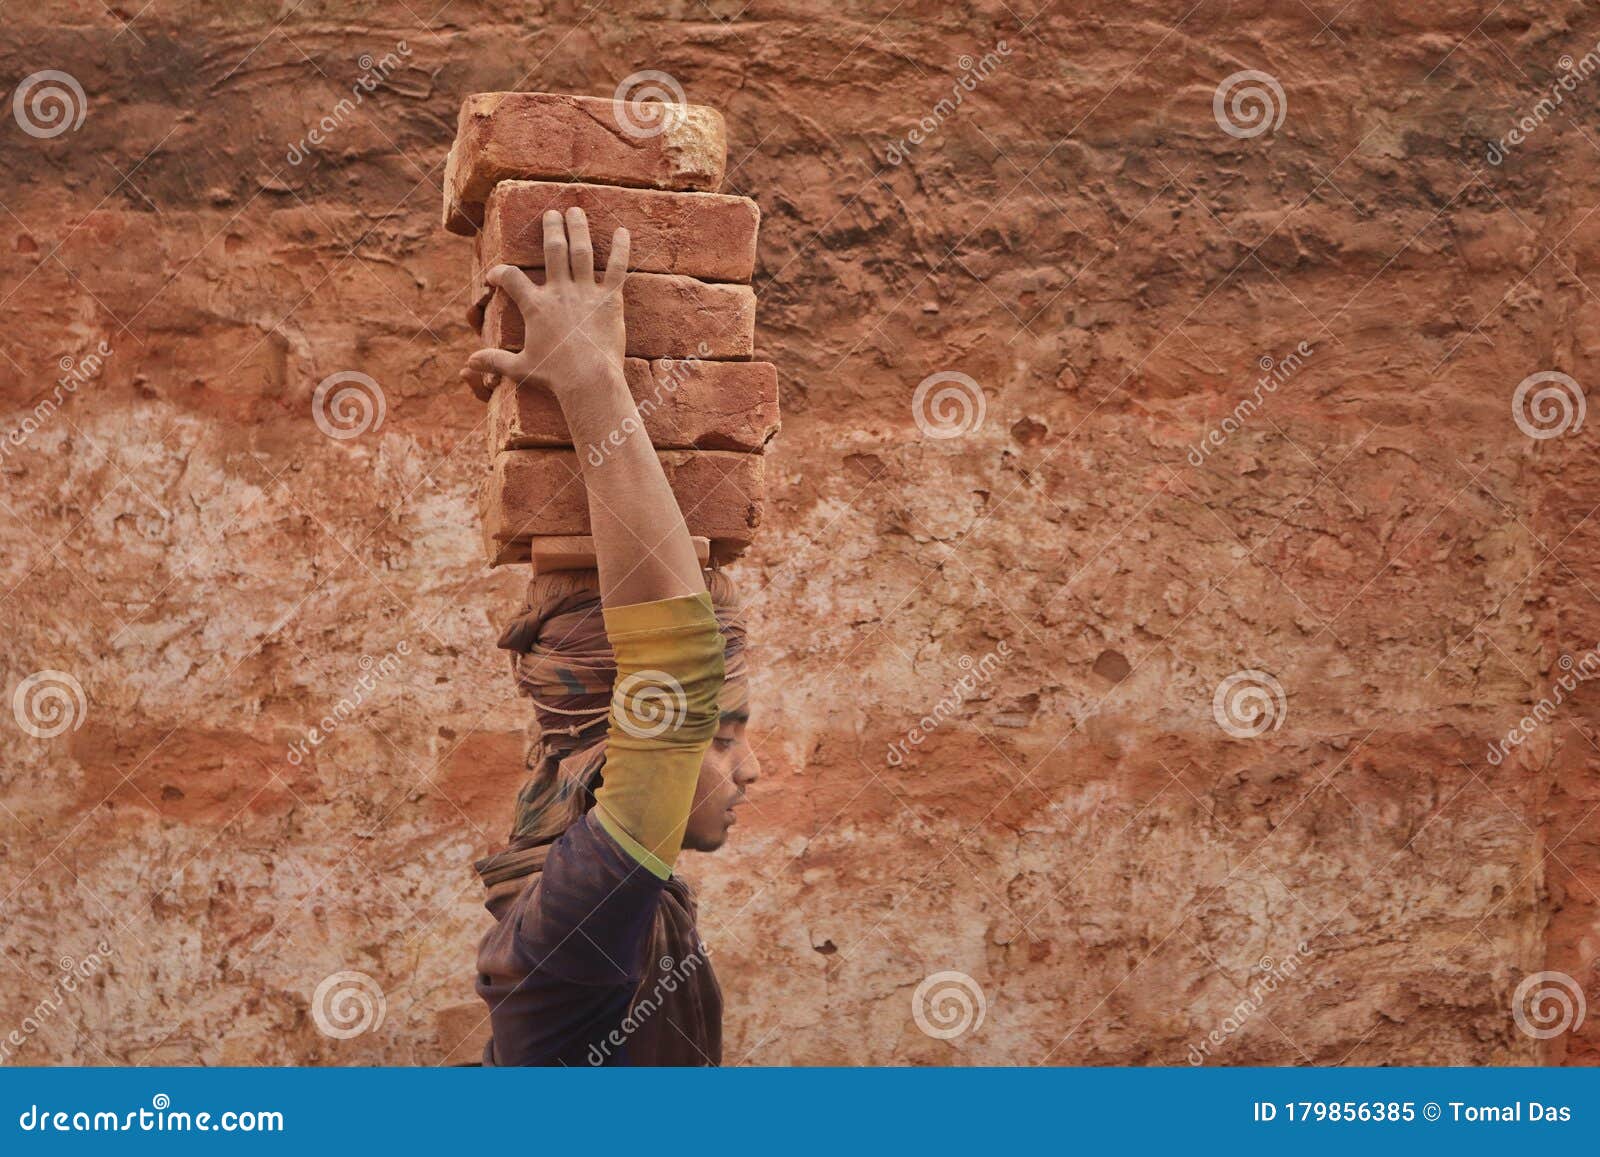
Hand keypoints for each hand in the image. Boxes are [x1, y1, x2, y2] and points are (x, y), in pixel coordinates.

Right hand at [461, 207, 630, 402]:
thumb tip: (468, 364)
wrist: (588, 381)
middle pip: (552, 250)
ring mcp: (585, 293)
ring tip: (576, 211)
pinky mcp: (610, 300)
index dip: (500, 274)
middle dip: (550, 229)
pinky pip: (617, 268)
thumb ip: (495, 361)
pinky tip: (623, 232)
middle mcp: (559, 292)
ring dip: (578, 228)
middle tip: (551, 214)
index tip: (495, 275)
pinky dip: (621, 249)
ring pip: (581, 251)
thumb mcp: (520, 367)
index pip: (511, 279)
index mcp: (535, 306)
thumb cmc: (554, 376)